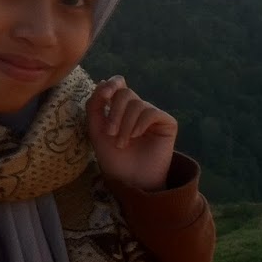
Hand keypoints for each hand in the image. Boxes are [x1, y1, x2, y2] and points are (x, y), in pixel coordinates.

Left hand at [87, 75, 177, 191]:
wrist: (130, 179)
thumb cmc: (113, 158)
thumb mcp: (97, 131)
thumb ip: (95, 106)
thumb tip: (102, 81)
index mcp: (120, 109)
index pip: (119, 84)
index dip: (112, 84)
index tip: (104, 96)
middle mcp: (137, 109)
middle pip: (125, 93)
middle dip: (114, 112)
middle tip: (110, 134)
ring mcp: (152, 115)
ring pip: (137, 104)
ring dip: (125, 125)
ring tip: (122, 143)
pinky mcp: (167, 123)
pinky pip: (151, 112)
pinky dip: (140, 124)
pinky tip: (136, 137)